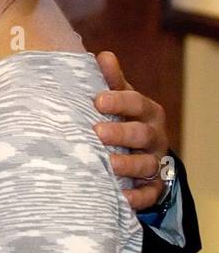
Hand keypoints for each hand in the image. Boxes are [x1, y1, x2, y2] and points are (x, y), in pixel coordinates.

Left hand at [93, 51, 168, 211]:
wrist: (139, 151)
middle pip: (142, 133)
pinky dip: (137, 197)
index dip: (119, 101)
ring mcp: (155, 161)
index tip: (97, 100)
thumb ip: (111, 80)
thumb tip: (104, 56)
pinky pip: (149, 194)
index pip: (136, 102)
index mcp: (145, 111)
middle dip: (121, 133)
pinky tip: (121, 196)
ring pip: (146, 164)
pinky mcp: (152, 186)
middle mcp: (154, 136)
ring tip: (107, 164)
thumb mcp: (118, 97)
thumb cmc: (122, 118)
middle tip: (98, 133)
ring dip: (128, 164)